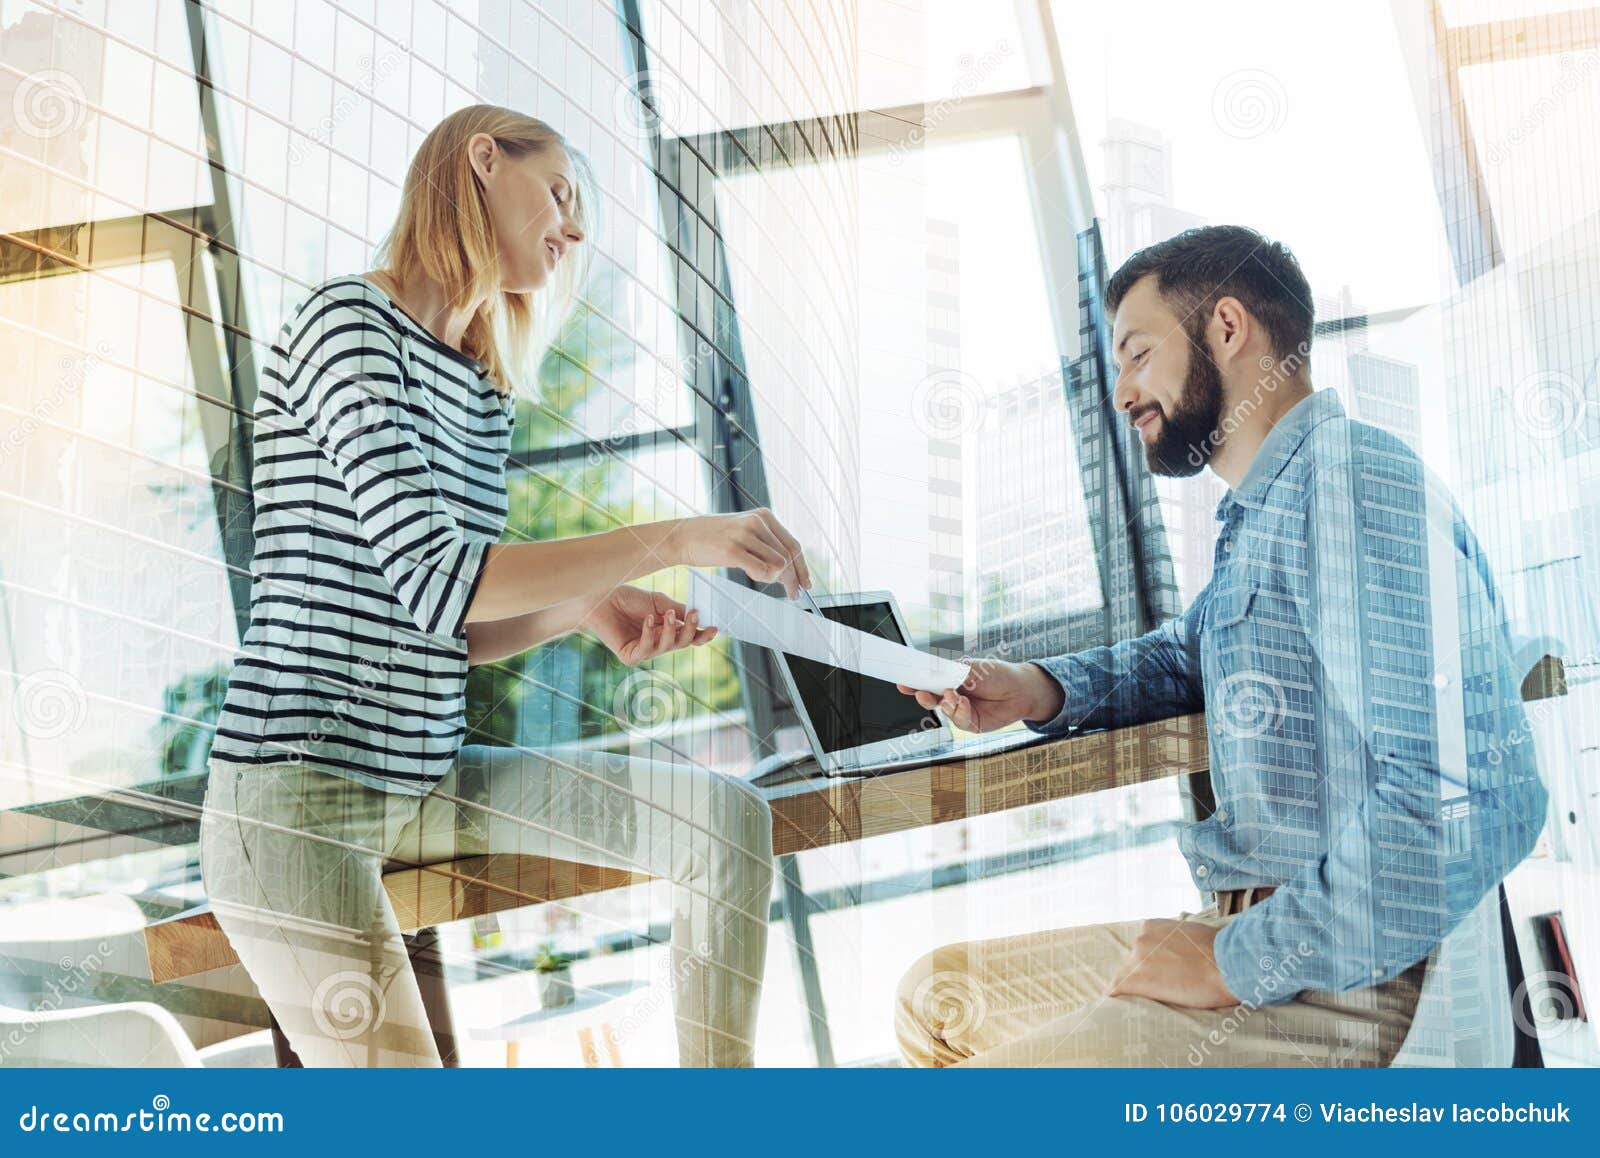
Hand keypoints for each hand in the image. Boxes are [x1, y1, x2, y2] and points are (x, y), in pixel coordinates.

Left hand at [581, 585, 716, 665]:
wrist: (602, 599)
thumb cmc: (629, 599)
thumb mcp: (659, 602)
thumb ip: (678, 610)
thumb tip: (699, 615)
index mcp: (667, 630)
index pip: (689, 637)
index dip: (702, 635)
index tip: (714, 627)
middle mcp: (658, 643)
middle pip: (683, 643)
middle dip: (690, 631)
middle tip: (694, 615)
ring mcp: (645, 651)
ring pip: (667, 647)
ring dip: (671, 630)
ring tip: (668, 614)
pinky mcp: (631, 657)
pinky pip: (646, 648)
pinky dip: (649, 633)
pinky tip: (648, 619)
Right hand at [671, 508, 811, 597]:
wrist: (683, 537)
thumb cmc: (715, 539)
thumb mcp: (745, 534)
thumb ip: (767, 546)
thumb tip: (790, 570)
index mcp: (764, 516)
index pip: (793, 546)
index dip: (802, 568)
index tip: (806, 585)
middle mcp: (757, 522)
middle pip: (789, 558)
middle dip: (793, 579)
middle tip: (793, 595)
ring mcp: (745, 535)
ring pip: (778, 565)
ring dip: (774, 578)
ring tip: (759, 576)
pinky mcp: (733, 549)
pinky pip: (762, 571)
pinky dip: (762, 577)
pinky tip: (751, 574)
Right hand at [896, 660, 1064, 732]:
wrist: (1020, 689)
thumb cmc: (995, 674)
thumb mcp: (970, 668)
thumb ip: (949, 674)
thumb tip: (930, 674)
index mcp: (948, 680)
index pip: (926, 681)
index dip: (913, 682)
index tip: (902, 681)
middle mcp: (951, 696)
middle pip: (929, 698)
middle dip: (921, 696)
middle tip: (918, 691)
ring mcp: (960, 711)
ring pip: (942, 711)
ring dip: (945, 703)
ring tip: (953, 694)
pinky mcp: (970, 724)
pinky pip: (958, 720)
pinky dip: (959, 711)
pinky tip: (964, 703)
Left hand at [1106, 919, 1239, 1008]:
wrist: (1228, 964)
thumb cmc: (1220, 951)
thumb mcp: (1193, 933)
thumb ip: (1176, 940)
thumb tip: (1180, 952)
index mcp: (1152, 926)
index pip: (1142, 946)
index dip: (1151, 962)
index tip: (1161, 972)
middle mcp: (1141, 939)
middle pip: (1133, 961)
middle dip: (1146, 974)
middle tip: (1165, 987)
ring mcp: (1137, 959)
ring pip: (1126, 976)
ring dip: (1137, 987)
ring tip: (1152, 1000)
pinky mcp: (1137, 979)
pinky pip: (1117, 989)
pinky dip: (1118, 997)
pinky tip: (1121, 1005)